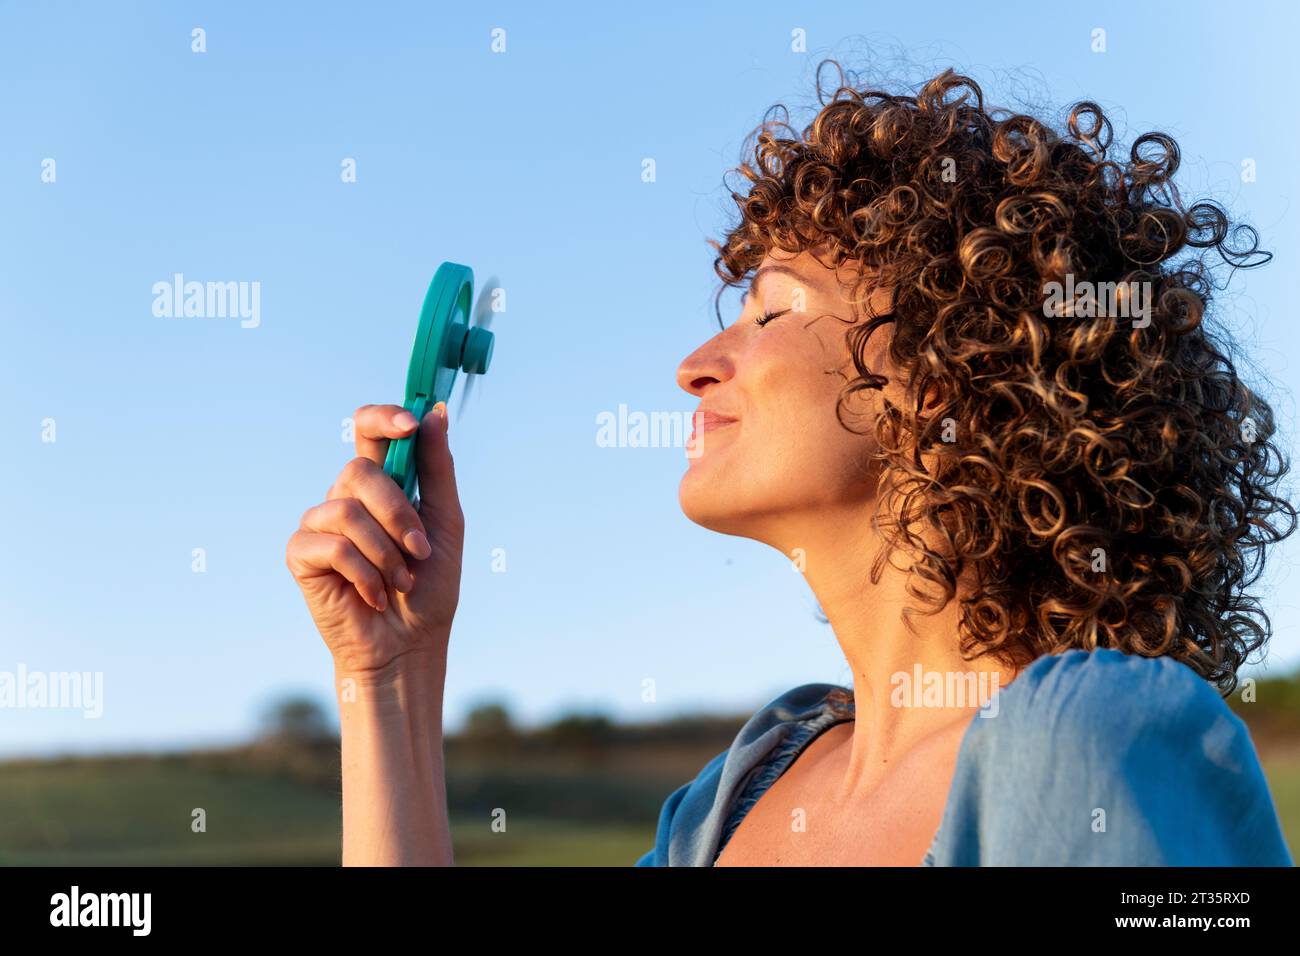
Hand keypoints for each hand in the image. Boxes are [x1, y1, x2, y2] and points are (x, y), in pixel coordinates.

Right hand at [286, 402, 463, 671]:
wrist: (409, 645)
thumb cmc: (430, 587)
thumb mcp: (446, 523)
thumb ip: (437, 469)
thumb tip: (436, 411)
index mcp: (381, 484)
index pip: (368, 430)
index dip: (384, 417)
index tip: (410, 424)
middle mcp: (345, 497)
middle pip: (360, 471)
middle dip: (399, 514)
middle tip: (420, 552)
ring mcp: (319, 524)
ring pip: (348, 511)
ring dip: (387, 554)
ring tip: (400, 583)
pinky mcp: (301, 555)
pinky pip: (334, 547)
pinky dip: (366, 575)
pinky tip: (377, 597)